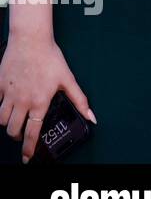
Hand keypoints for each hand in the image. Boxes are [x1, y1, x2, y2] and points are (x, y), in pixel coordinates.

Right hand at [0, 34, 95, 162]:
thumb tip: (92, 117)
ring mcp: (8, 94)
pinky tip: (6, 104)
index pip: (32, 132)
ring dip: (7, 123)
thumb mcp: (68, 79)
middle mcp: (22, 101)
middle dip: (17, 136)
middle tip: (22, 133)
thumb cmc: (50, 58)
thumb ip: (80, 100)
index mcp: (39, 102)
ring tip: (15, 119)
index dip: (29, 148)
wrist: (31, 41)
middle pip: (13, 129)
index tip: (27, 157)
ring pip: (1, 119)